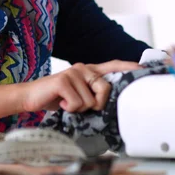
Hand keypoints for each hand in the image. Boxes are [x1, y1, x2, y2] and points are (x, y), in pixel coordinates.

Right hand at [20, 60, 140, 113]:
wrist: (31, 97)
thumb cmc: (57, 98)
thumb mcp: (79, 95)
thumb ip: (93, 93)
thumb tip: (110, 102)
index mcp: (90, 70)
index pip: (113, 65)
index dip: (129, 66)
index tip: (143, 68)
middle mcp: (83, 68)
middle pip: (105, 89)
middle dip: (96, 104)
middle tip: (80, 106)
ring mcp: (73, 72)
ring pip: (90, 101)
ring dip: (79, 109)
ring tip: (67, 103)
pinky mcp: (63, 80)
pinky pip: (77, 103)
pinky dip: (69, 109)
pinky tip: (60, 103)